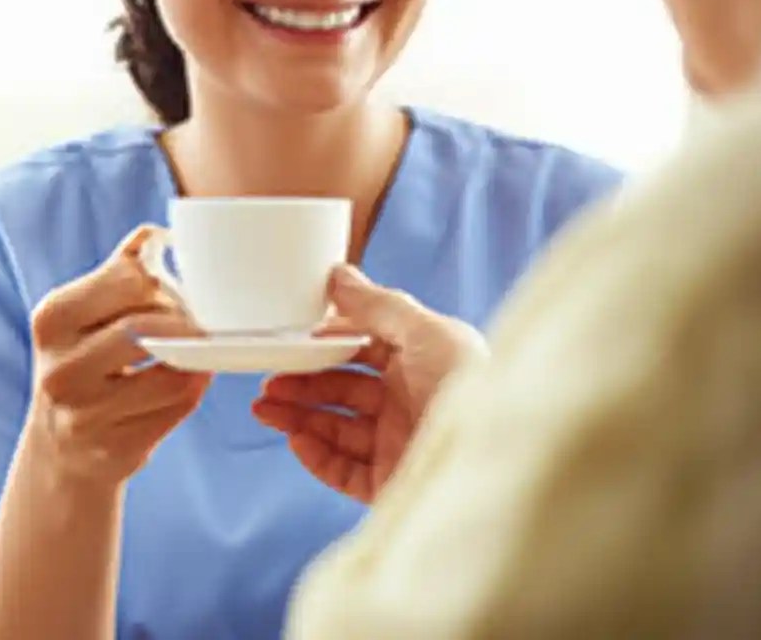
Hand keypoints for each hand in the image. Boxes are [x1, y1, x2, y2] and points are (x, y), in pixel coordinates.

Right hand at [28, 226, 211, 488]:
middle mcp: (60, 367)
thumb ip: (118, 273)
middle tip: (196, 321)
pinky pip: (179, 405)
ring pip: (172, 370)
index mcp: (52, 318)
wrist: (63, 449)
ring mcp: (85, 414)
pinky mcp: (116, 448)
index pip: (128, 279)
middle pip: (149, 325)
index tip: (176, 289)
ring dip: (195, 357)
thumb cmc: (84, 365)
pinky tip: (186, 380)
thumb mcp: (83, 316)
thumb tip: (156, 233)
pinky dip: (193, 387)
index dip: (165, 281)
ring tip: (194, 350)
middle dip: (184, 320)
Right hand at [252, 264, 485, 501]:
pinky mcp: (392, 485)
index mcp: (423, 361)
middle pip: (343, 390)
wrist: (497, 464)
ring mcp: (400, 445)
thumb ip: (378, 305)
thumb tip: (338, 275)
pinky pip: (343, 471)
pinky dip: (315, 456)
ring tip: (263, 408)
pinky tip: (294, 438)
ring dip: (297, 416)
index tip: (289, 340)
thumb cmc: (474, 389)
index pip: (362, 347)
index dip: (324, 343)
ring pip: (336, 429)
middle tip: (267, 380)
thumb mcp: (427, 332)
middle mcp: (411, 403)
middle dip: (301, 383)